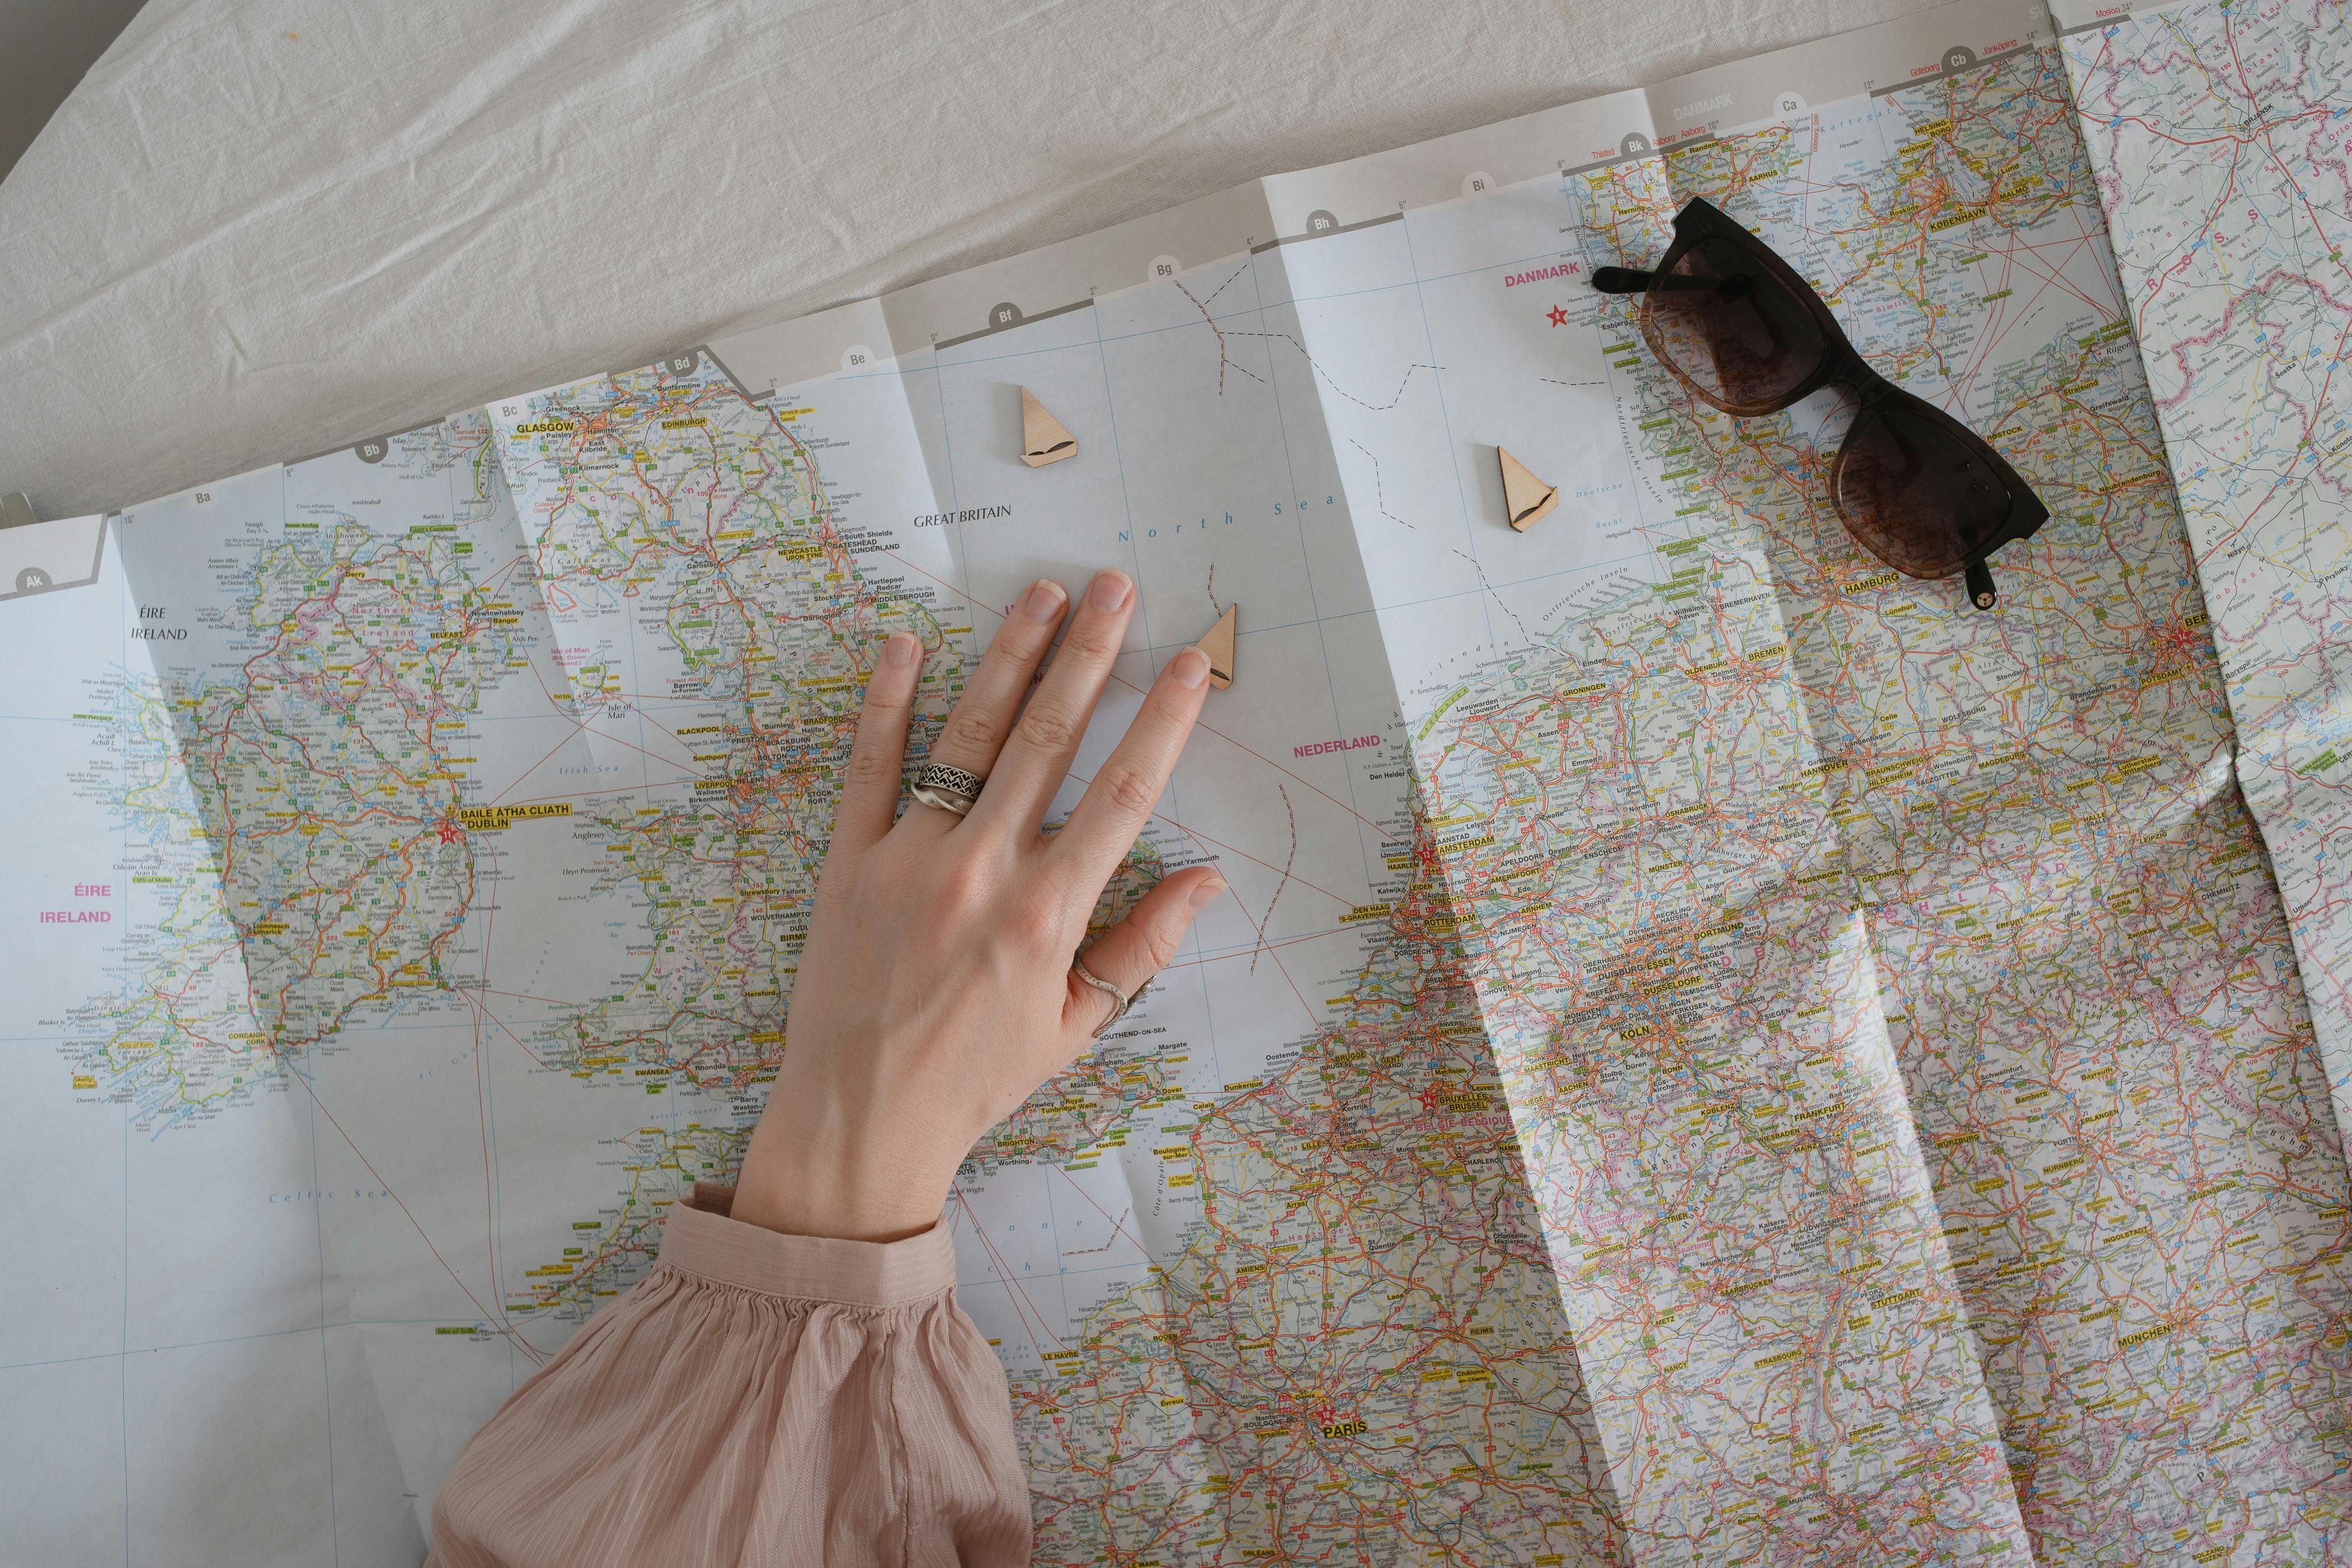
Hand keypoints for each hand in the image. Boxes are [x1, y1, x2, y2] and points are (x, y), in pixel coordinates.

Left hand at [731, 568, 1225, 1242]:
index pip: (1121, 795)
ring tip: (1039, 592)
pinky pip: (871, 768)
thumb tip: (1207, 879)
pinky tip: (905, 646)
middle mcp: (983, 872)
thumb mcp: (1077, 1028)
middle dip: (1088, 655)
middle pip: (1048, 741)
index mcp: (1048, 914)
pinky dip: (886, 704)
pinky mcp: (849, 862)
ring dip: (1007, 658)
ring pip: (967, 738)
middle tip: (1115, 586)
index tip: (1190, 662)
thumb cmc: (979, 1079)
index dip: (1162, 722)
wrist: (862, 1120)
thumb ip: (1143, 946)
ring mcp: (910, 859)